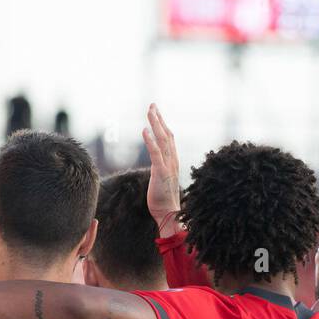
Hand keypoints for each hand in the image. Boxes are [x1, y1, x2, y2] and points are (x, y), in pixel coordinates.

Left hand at [143, 103, 182, 237]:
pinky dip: (151, 141)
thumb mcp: (162, 180)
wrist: (169, 213)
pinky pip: (155, 153)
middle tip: (152, 105)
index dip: (163, 125)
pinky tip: (145, 130)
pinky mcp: (160, 172)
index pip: (169, 139)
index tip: (157, 113)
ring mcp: (167, 165)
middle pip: (167, 134)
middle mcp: (172, 160)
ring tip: (150, 111)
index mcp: (173, 161)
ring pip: (163, 140)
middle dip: (159, 119)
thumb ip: (161, 169)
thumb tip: (156, 165)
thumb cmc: (164, 199)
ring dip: (156, 124)